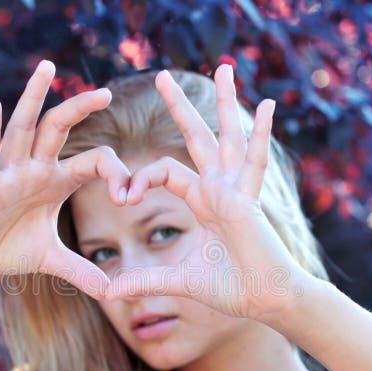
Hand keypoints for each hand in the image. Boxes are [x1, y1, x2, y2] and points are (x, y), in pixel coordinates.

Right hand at [0, 59, 130, 298]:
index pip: (93, 162)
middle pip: (59, 129)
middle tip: (106, 92)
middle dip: (80, 108)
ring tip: (47, 66)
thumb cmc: (6, 247)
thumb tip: (112, 293)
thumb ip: (82, 272)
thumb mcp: (51, 259)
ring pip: (23, 127)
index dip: (116, 175)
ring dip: (35, 97)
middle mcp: (34, 167)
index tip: (128, 198)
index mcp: (55, 180)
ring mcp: (8, 171)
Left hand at [105, 64, 316, 319]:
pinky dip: (259, 134)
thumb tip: (106, 292)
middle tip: (162, 74)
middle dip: (179, 106)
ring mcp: (237, 190)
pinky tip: (265, 105)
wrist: (265, 301)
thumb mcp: (177, 281)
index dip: (142, 177)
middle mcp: (220, 188)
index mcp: (204, 201)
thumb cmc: (230, 289)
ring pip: (227, 137)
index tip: (124, 197)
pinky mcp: (249, 200)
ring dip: (224, 102)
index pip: (165, 171)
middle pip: (196, 137)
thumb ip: (143, 280)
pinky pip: (255, 161)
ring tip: (223, 68)